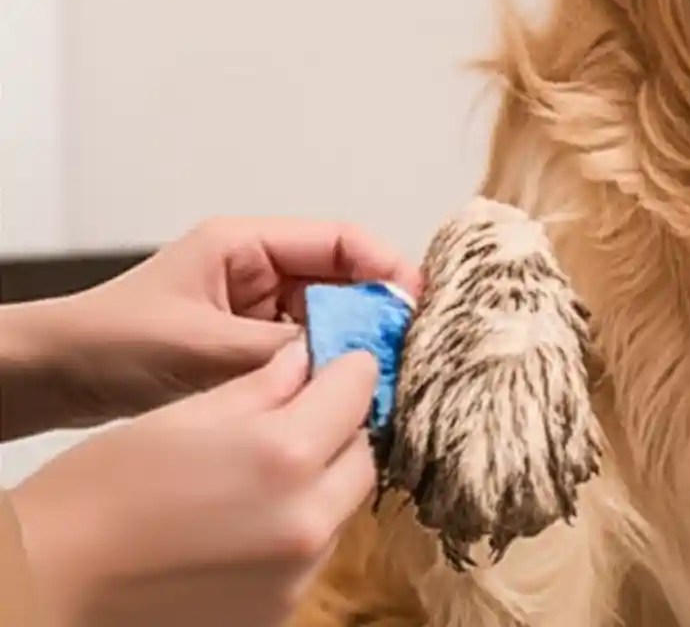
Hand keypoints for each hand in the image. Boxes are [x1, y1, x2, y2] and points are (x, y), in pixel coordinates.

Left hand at [2, 218, 418, 435]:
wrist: (56, 376)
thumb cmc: (115, 343)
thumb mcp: (203, 347)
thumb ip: (281, 351)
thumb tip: (353, 363)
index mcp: (247, 246)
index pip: (340, 241)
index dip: (386, 268)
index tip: (418, 307)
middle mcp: (260, 270)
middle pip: (343, 280)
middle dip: (378, 311)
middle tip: (412, 352)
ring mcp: (257, 309)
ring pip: (330, 318)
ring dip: (355, 344)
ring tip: (387, 378)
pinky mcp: (252, 345)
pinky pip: (306, 350)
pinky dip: (328, 369)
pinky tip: (347, 396)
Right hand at [11, 340, 377, 626]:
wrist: (55, 584)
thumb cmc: (104, 488)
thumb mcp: (182, 416)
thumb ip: (260, 387)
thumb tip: (306, 360)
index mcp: (285, 454)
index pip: (357, 392)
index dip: (347, 371)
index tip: (336, 365)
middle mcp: (309, 516)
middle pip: (361, 455)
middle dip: (339, 429)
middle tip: (300, 418)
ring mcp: (301, 571)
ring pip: (342, 507)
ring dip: (321, 483)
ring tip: (262, 477)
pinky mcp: (285, 610)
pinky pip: (315, 553)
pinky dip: (298, 529)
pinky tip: (248, 523)